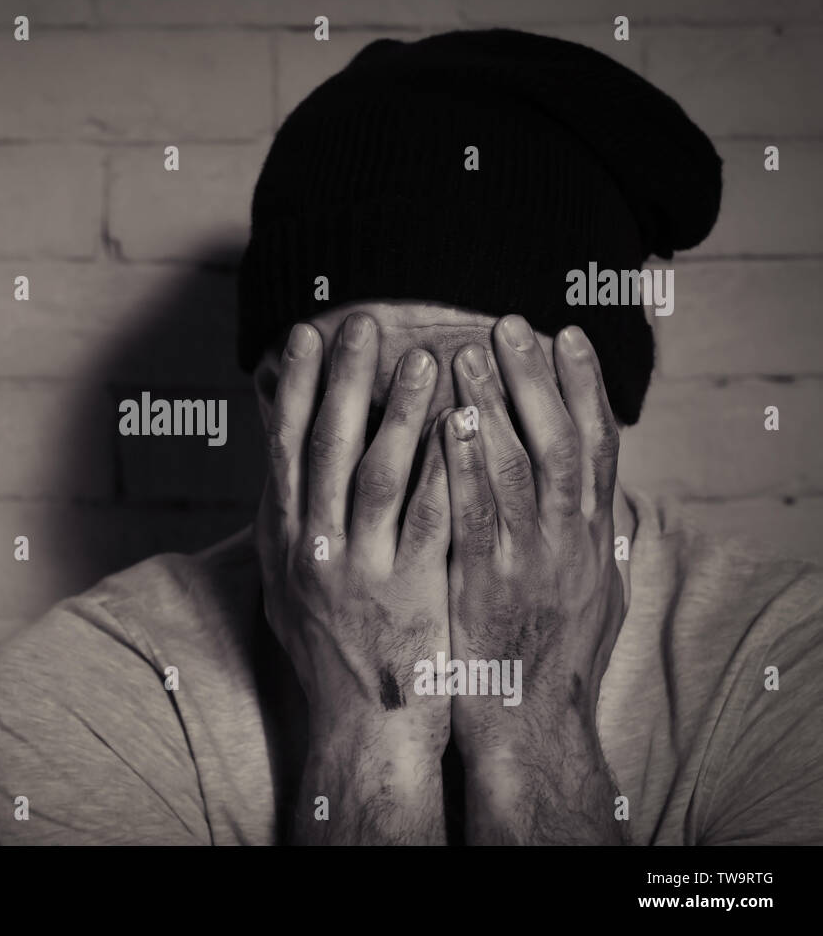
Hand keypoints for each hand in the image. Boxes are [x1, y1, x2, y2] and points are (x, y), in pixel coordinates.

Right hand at [256, 313, 451, 842]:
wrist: (363, 729)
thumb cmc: (331, 654)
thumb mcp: (288, 589)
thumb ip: (287, 528)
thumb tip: (280, 470)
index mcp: (284, 541)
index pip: (284, 449)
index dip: (296, 388)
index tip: (307, 336)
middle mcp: (313, 549)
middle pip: (327, 447)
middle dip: (344, 379)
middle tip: (364, 323)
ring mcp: (361, 569)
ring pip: (378, 474)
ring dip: (400, 410)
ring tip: (426, 356)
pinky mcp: (411, 590)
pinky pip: (430, 517)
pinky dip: (445, 468)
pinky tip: (465, 427)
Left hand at [443, 314, 628, 842]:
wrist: (530, 720)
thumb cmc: (552, 652)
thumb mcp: (588, 587)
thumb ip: (584, 531)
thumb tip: (592, 486)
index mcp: (593, 533)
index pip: (598, 444)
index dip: (584, 386)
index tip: (566, 333)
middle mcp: (571, 539)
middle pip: (561, 442)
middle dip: (536, 379)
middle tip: (509, 323)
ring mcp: (530, 560)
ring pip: (519, 469)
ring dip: (493, 407)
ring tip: (467, 352)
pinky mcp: (488, 584)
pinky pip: (477, 515)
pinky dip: (464, 465)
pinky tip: (445, 424)